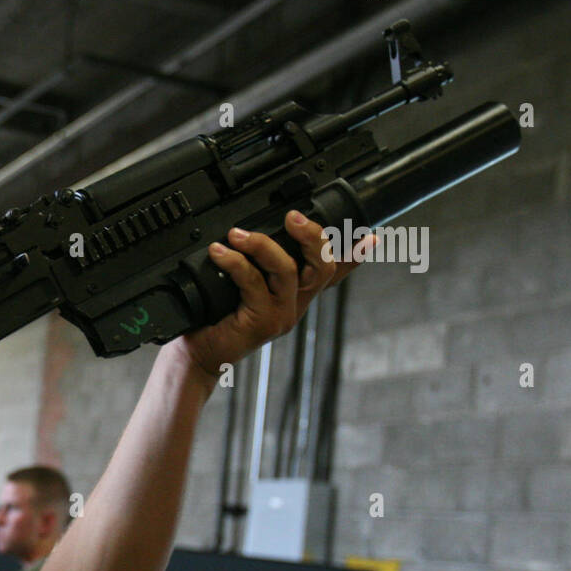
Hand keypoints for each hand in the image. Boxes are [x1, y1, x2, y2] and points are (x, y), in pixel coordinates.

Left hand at [166, 210, 371, 379]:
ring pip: (289, 271)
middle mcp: (294, 305)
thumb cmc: (215, 318)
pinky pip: (255, 283)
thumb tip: (246, 227)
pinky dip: (236, 263)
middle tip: (292, 216)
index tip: (370, 236)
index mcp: (294, 294)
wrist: (199, 353)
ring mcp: (282, 315)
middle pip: (322, 267)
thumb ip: (252, 264)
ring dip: (263, 245)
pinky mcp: (264, 322)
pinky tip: (220, 253)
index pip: (332, 273)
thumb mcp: (236, 286)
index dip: (353, 256)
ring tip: (237, 234)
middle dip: (313, 236)